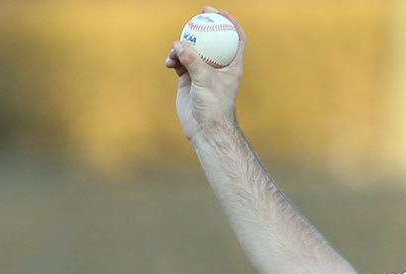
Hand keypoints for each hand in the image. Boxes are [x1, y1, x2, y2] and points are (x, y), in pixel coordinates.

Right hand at [166, 7, 245, 142]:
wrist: (205, 129)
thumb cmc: (213, 106)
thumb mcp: (205, 80)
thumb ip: (193, 61)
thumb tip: (178, 44)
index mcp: (232, 65)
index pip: (236, 39)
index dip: (231, 23)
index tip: (220, 12)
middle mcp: (218, 66)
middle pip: (213, 40)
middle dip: (204, 26)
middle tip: (196, 16)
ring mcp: (203, 72)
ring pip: (193, 50)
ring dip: (182, 47)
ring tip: (174, 52)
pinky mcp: (189, 79)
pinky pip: (180, 62)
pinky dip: (174, 59)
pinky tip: (169, 63)